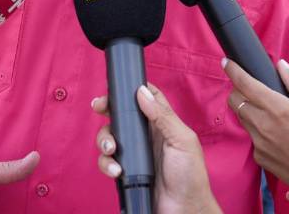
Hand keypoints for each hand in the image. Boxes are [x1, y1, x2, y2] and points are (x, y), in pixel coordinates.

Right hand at [93, 84, 221, 213]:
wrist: (183, 210)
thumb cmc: (190, 176)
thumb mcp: (182, 141)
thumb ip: (163, 116)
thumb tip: (142, 92)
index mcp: (162, 123)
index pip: (144, 98)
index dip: (129, 89)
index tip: (115, 87)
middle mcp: (146, 136)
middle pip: (121, 115)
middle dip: (107, 111)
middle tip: (98, 108)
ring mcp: (134, 153)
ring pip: (110, 137)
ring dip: (104, 139)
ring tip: (111, 149)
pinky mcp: (125, 171)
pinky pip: (107, 162)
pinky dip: (107, 163)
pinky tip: (117, 170)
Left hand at [225, 58, 288, 191]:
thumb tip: (282, 66)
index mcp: (278, 108)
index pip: (245, 84)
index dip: (233, 70)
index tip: (227, 63)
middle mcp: (264, 125)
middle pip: (235, 101)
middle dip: (238, 91)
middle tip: (251, 89)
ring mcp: (260, 143)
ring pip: (242, 119)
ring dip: (248, 111)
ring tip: (269, 113)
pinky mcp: (260, 158)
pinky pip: (252, 139)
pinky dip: (258, 132)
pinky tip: (276, 134)